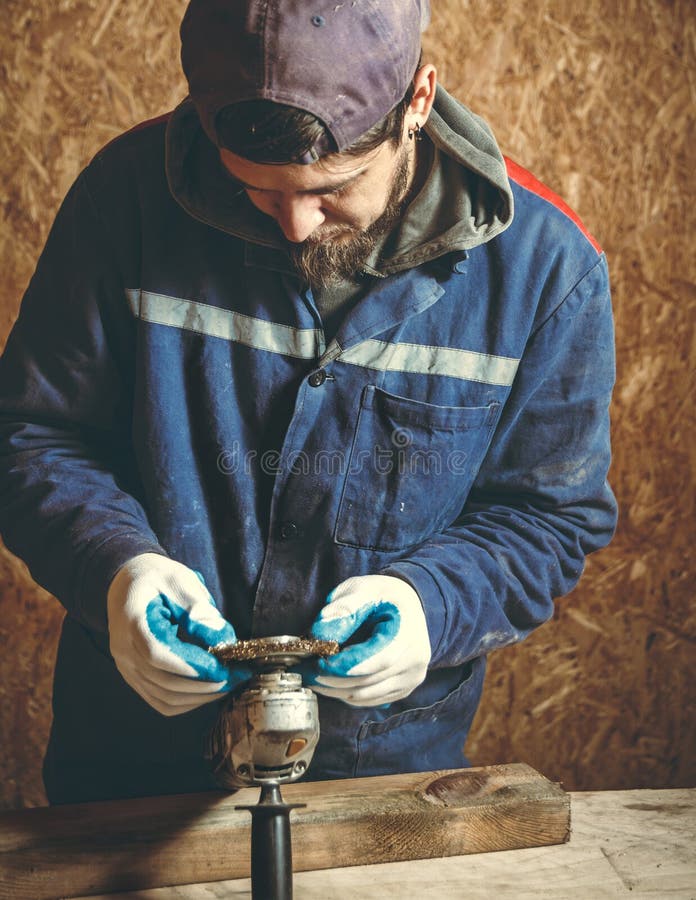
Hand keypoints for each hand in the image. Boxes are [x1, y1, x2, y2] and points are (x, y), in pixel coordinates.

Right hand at [107, 553, 249, 715]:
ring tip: (227, 685)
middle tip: (235, 677)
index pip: (157, 654)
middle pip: (163, 682)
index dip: (191, 666)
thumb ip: (200, 610)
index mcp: (132, 621)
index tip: (221, 668)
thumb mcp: (180, 581)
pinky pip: (160, 701)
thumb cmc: (156, 578)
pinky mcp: (134, 677)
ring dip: (199, 697)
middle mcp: (123, 650)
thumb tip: (224, 640)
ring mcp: (126, 667)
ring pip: (164, 698)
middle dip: (204, 685)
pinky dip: (187, 702)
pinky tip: (208, 690)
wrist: (127, 582)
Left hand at [307, 575, 430, 706]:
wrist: (406, 605)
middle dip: (331, 679)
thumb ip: (342, 609)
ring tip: (311, 676)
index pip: (377, 660)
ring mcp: (411, 677)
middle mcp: (415, 660)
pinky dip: (346, 693)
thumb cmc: (381, 595)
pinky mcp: (403, 688)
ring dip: (334, 689)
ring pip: (364, 695)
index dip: (344, 666)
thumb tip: (320, 635)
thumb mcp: (360, 589)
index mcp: (407, 632)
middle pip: (367, 682)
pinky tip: (330, 680)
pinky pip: (369, 699)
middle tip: (303, 671)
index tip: (316, 663)